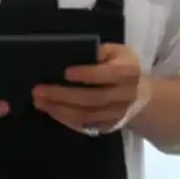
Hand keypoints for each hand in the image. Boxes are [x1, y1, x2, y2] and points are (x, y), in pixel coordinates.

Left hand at [32, 43, 149, 134]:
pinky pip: (84, 125)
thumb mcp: (117, 51)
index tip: (65, 72)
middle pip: (92, 98)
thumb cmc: (123, 67)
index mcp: (129, 71)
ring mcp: (117, 115)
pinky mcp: (108, 127)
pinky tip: (50, 109)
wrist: (141, 96)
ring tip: (39, 101)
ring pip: (86, 115)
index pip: (108, 75)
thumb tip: (71, 53)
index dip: (87, 74)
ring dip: (59, 109)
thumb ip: (99, 51)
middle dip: (63, 95)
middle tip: (38, 90)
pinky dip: (64, 119)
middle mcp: (125, 95)